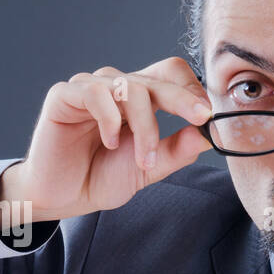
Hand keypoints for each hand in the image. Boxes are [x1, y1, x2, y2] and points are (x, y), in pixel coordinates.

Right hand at [0, 57, 214, 222]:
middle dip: (182, 100)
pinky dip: (110, 119)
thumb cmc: (101, 178)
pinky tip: (110, 142)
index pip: (172, 75)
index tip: (209, 116)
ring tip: (143, 160)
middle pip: (157, 78)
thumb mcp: (149, 169)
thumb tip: (208, 135)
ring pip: (131, 88)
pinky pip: (95, 93)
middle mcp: (116, 88)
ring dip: (145, 126)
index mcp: (140, 100)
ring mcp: (90, 88)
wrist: (64, 198)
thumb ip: (176, 151)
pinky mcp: (64, 95)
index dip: (192, 90)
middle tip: (201, 118)